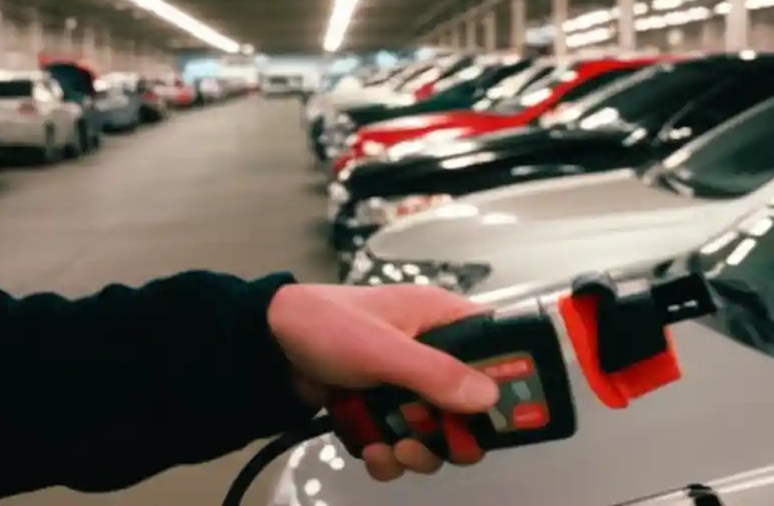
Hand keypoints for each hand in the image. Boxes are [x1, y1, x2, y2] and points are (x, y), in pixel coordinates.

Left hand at [268, 284, 500, 479]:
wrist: (263, 348)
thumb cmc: (327, 328)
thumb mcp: (383, 349)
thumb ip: (436, 374)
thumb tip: (489, 398)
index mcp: (441, 319)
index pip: (497, 344)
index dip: (510, 377)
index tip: (510, 413)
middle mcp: (431, 351)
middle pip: (469, 402)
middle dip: (455, 431)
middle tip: (442, 444)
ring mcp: (404, 384)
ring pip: (436, 430)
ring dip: (419, 450)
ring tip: (394, 447)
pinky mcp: (379, 410)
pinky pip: (402, 443)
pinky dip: (389, 454)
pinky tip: (371, 451)